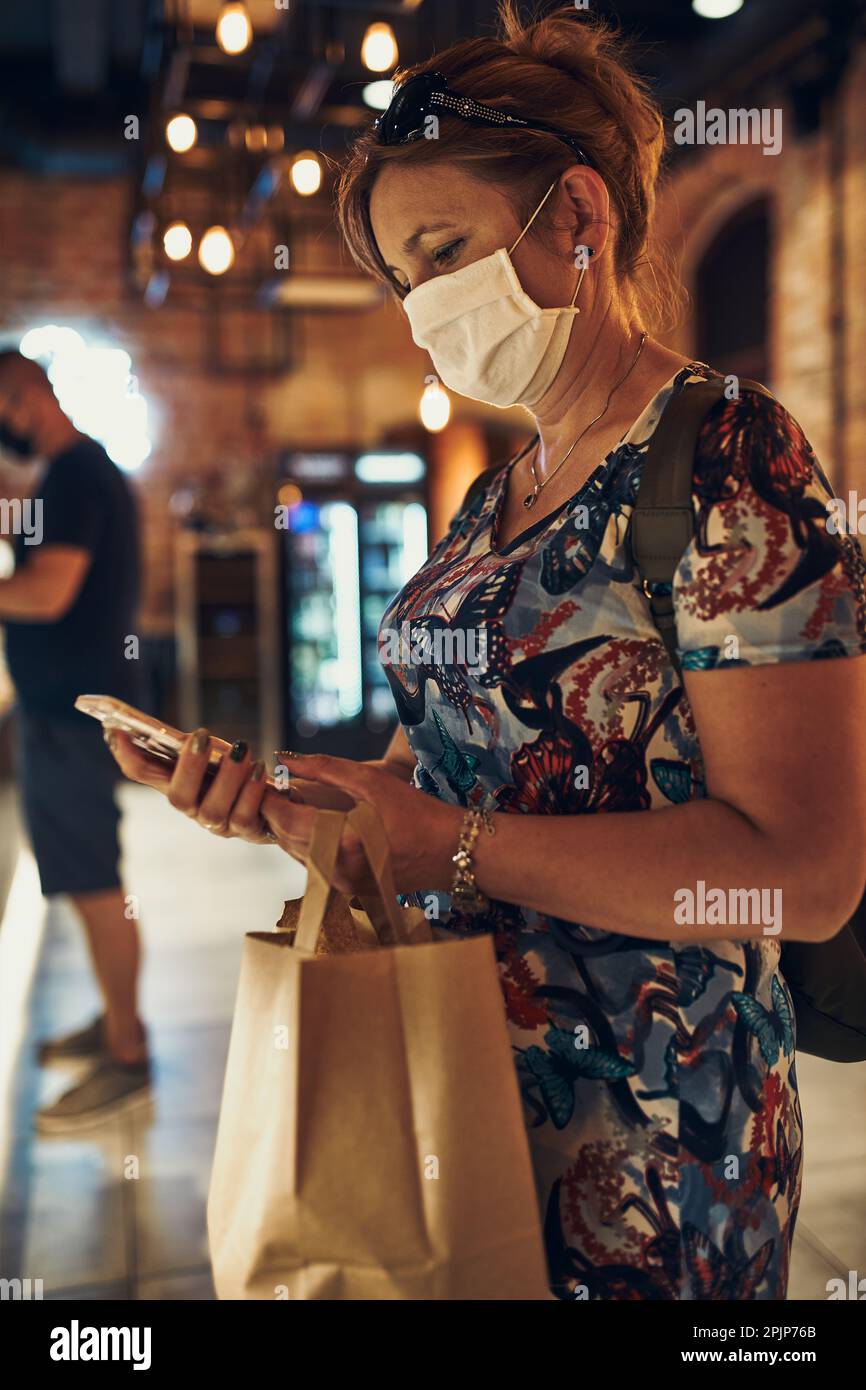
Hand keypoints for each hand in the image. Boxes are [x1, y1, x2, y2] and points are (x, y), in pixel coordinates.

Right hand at [106, 726, 293, 845]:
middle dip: (188, 767)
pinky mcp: (246, 831)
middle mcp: (191, 807)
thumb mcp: (212, 750)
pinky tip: (260, 769)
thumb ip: (188, 744)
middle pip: (177, 797)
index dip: (124, 753)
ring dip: (227, 777)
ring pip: (213, 810)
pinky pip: (244, 817)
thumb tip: (160, 729)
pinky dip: (252, 791)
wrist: (282, 796)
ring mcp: (217, 824)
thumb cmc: (237, 768)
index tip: (113, 728)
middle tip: (201, 734)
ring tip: (242, 749)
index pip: (141, 771)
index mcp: (174, 782)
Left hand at [261, 753, 462, 895]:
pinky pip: (313, 865)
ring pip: (296, 854)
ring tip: (294, 800)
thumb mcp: (371, 781)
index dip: (270, 799)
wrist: (449, 851)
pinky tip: (317, 822)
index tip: (265, 779)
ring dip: (289, 828)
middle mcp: (336, 870)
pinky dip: (307, 842)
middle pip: (285, 839)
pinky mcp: (347, 889)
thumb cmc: (415, 811)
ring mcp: (341, 884)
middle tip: (275, 785)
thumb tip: (285, 757)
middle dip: (276, 812)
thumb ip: (324, 768)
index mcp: (341, 842)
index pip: (285, 820)